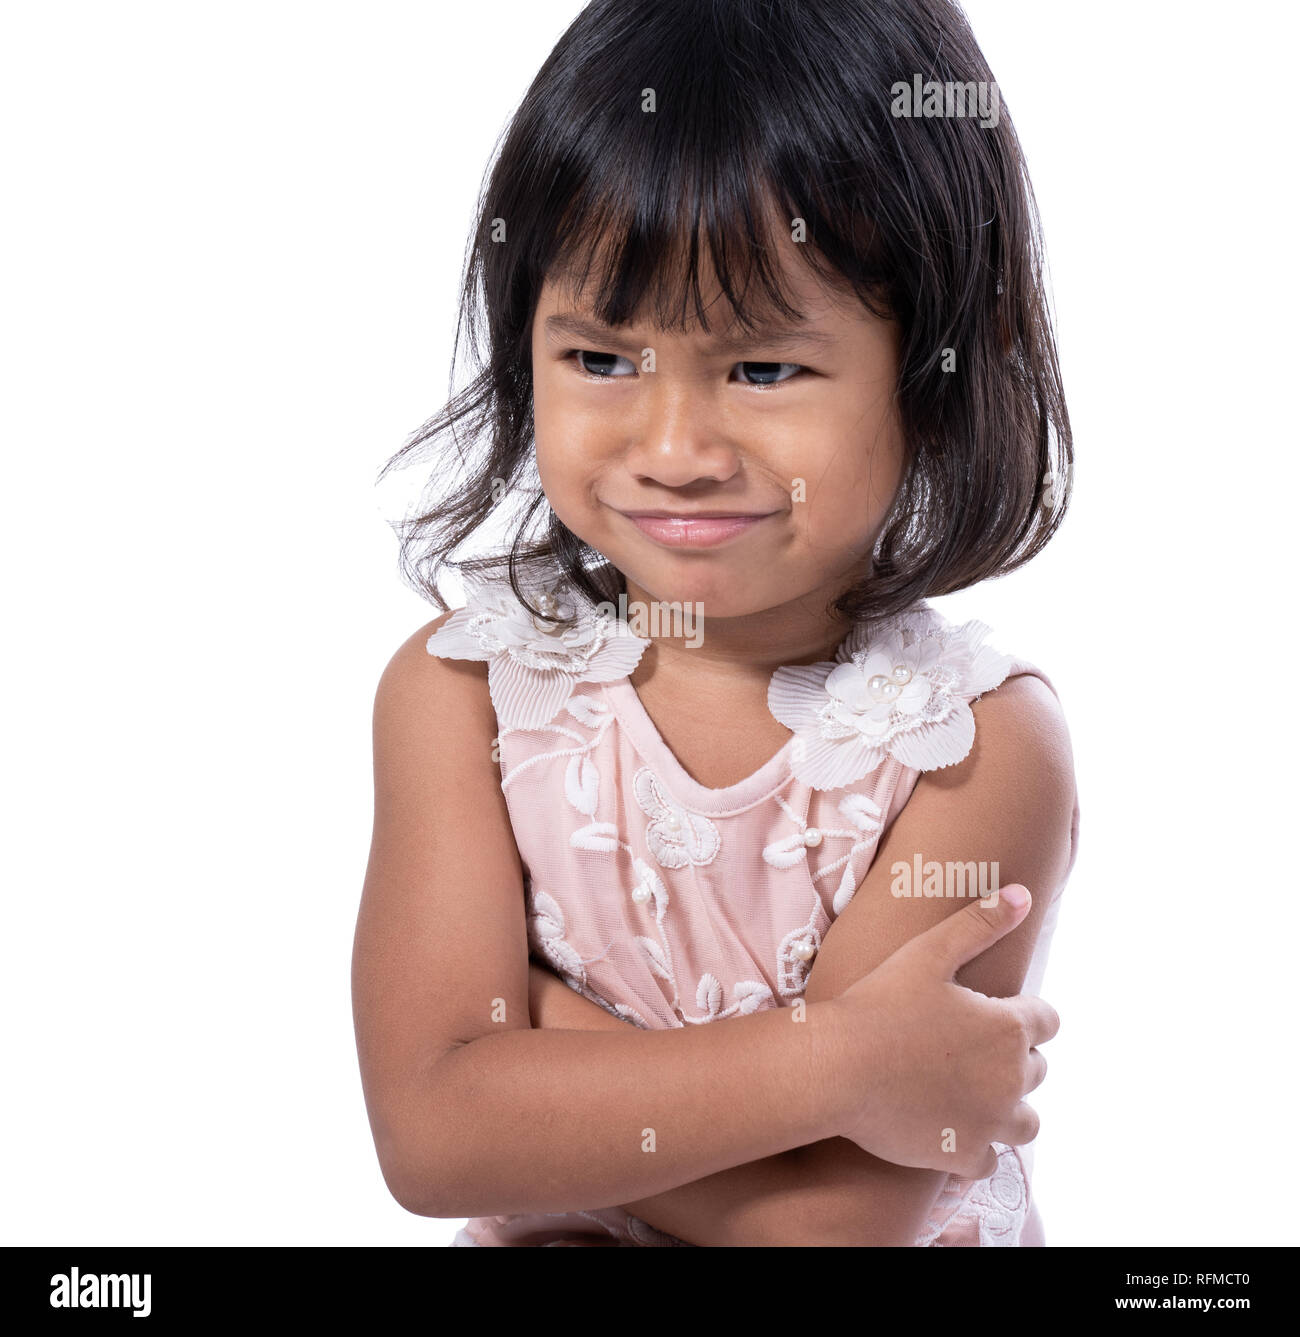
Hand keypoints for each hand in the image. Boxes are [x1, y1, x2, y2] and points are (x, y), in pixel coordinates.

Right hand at [823, 886, 1056, 1177]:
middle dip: (1012, 1059)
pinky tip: (950, 1129)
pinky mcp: (964, 1156)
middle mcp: (1011, 1078)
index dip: (1022, 1015)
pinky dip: (976, 1147)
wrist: (836, 1069)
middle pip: (1037, 1069)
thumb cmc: (878, 1003)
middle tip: (965, 1049)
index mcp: (1008, 1027)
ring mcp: (990, 1123)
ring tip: (970, 1094)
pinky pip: (991, 1160)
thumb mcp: (928, 951)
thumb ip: (980, 923)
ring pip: (1026, 1121)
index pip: (1047, 1021)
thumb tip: (1024, 893)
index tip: (988, 1014)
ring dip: (1007, 1108)